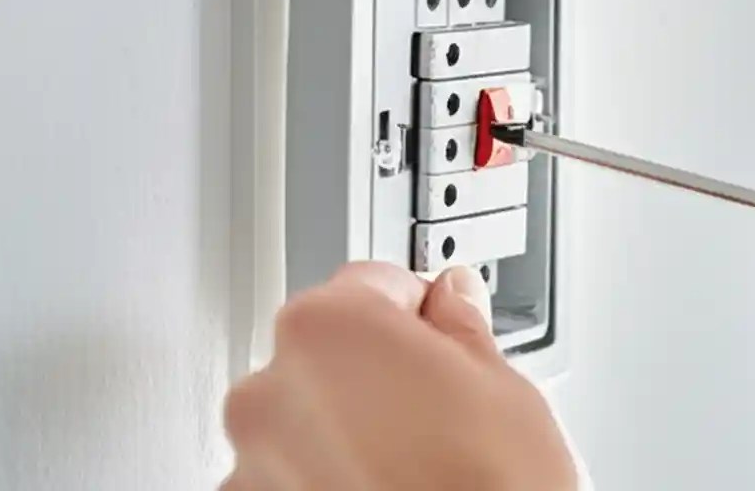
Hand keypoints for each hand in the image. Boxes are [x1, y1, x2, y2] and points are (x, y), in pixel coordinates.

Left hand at [220, 261, 577, 490]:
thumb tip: (453, 303)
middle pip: (329, 351)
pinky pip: (287, 475)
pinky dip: (323, 479)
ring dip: (347, 428)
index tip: (440, 332)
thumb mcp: (502, 388)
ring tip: (415, 464)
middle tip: (438, 410)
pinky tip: (383, 490)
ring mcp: (252, 462)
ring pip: (305, 417)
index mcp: (328, 329)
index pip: (373, 284)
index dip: (419, 311)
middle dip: (378, 371)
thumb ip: (462, 329)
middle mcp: (270, 390)